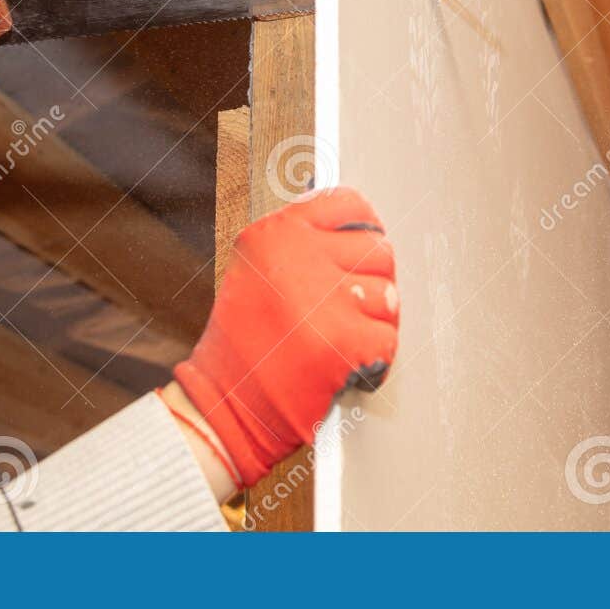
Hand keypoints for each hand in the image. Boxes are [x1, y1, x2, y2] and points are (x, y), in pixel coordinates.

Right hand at [173, 187, 398, 488]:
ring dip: (374, 323)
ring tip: (340, 340)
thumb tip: (364, 229)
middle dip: (371, 283)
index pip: (348, 204)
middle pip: (378, 250)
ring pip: (388, 297)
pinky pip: (387, 339)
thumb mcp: (257, 271)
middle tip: (347, 311)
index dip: (365, 228)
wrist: (221, 404)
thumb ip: (304, 245)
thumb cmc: (243, 343)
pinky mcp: (341, 342)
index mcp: (275, 233)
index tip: (363, 250)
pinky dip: (374, 360)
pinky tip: (347, 366)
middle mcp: (297, 256)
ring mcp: (321, 298)